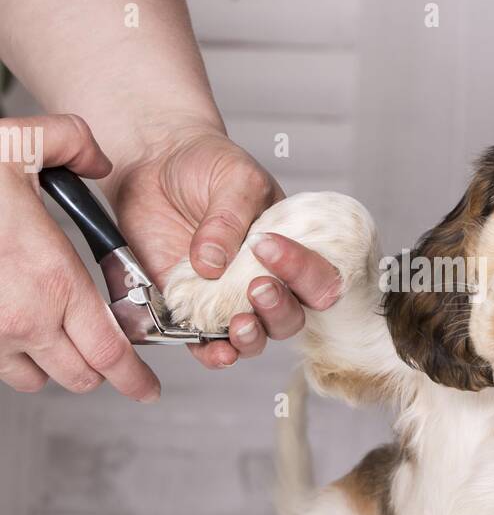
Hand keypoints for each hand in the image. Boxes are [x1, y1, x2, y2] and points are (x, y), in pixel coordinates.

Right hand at [0, 115, 159, 400]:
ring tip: (54, 332)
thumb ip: (76, 141)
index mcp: (53, 280)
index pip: (109, 353)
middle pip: (80, 376)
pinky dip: (14, 357)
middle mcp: (24, 319)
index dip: (135, 379)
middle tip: (103, 348)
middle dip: (98, 367)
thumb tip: (99, 162)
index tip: (148, 390)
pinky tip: (15, 324)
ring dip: (53, 363)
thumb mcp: (23, 139)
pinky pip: (0, 369)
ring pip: (38, 379)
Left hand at [108, 125, 340, 367]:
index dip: (304, 271)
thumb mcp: (232, 177)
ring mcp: (228, 297)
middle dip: (280, 309)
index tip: (270, 247)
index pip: (316, 275)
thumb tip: (214, 262)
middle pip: (291, 316)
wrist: (156, 162)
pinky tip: (214, 350)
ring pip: (256, 336)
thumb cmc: (206, 164)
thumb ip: (229, 218)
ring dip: (251, 338)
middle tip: (259, 287)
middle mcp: (265, 278)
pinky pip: (206, 342)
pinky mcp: (190, 308)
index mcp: (291, 247)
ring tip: (239, 325)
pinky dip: (212, 352)